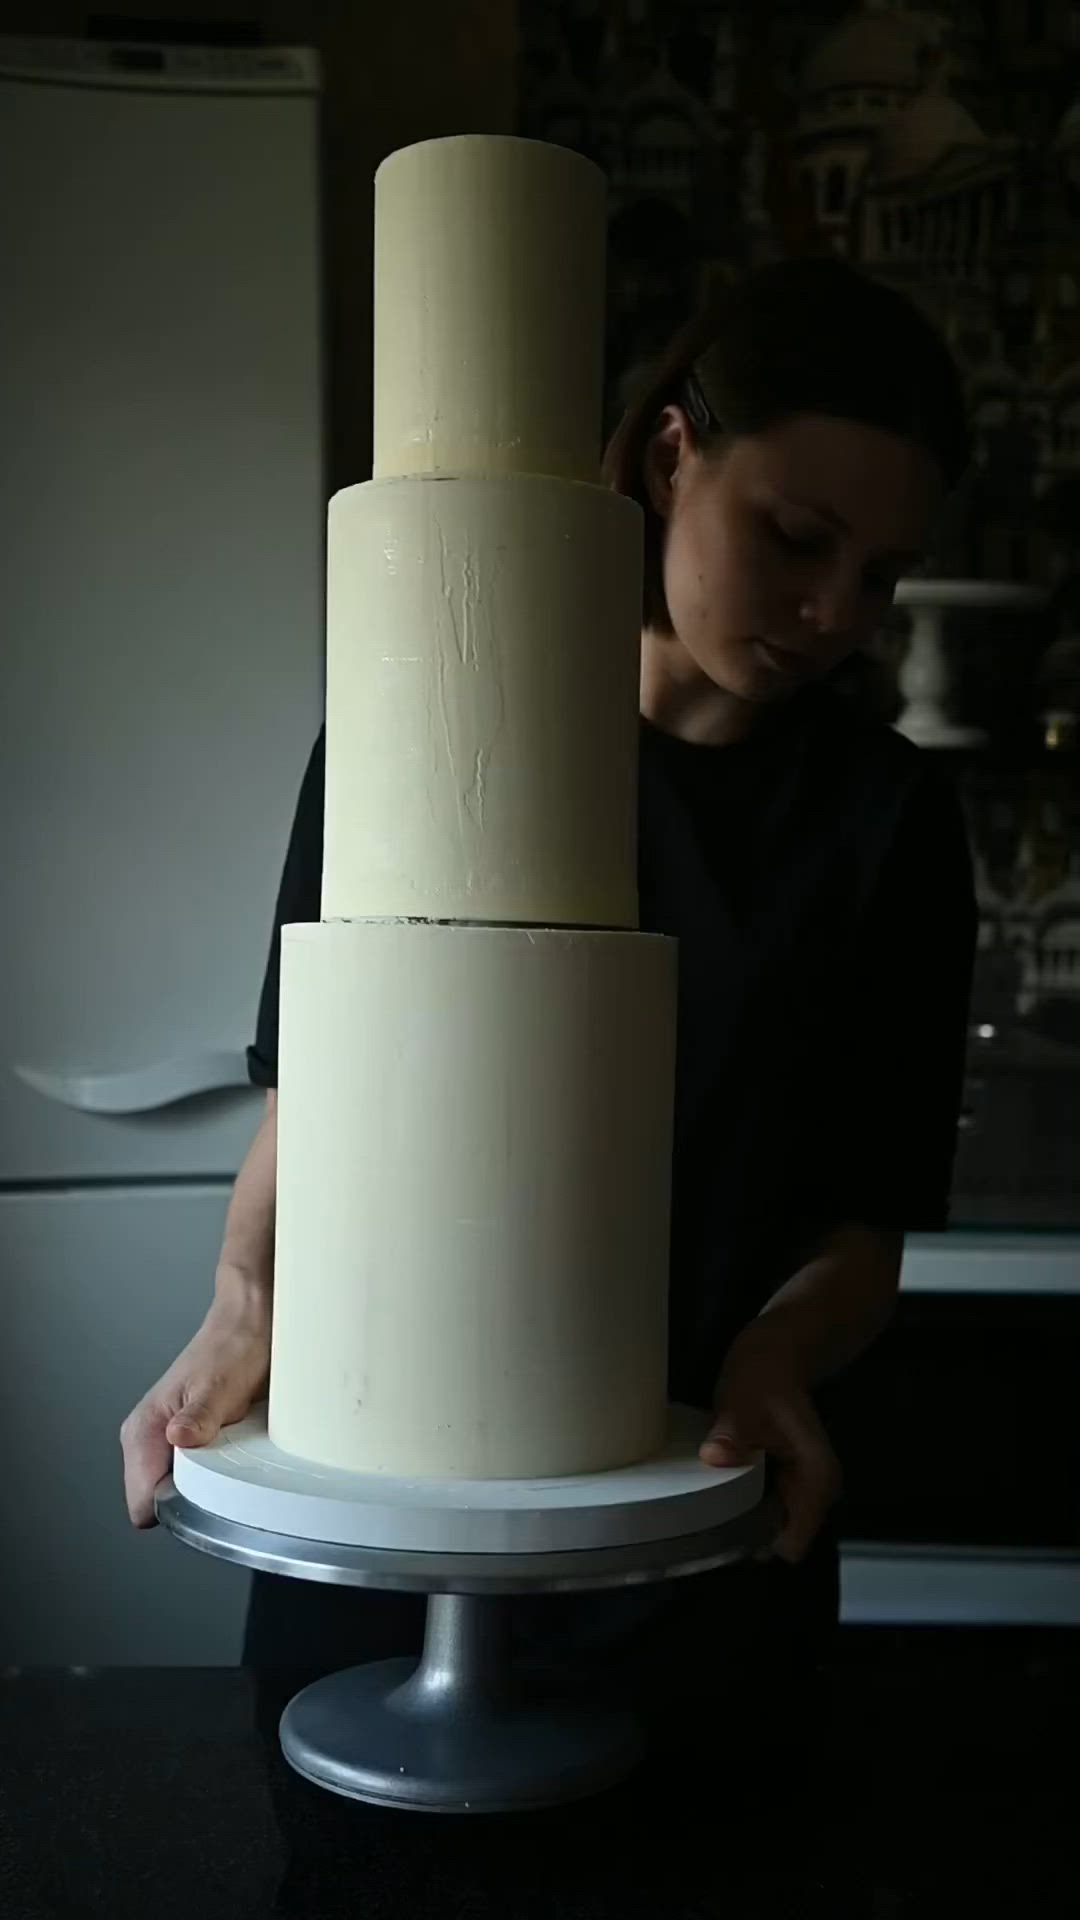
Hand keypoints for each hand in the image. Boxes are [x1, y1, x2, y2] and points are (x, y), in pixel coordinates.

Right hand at [119, 1274, 271, 1528]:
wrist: (251, 1322)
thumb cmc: (231, 1348)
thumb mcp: (218, 1384)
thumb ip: (197, 1415)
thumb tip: (176, 1438)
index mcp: (143, 1431)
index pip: (143, 1502)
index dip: (174, 1509)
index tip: (205, 1497)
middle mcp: (149, 1440)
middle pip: (161, 1502)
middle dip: (194, 1501)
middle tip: (226, 1473)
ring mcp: (169, 1442)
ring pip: (181, 1491)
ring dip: (209, 1487)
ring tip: (234, 1459)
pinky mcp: (192, 1441)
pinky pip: (199, 1476)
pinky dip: (220, 1473)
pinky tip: (237, 1455)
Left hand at [698, 1324, 841, 1562]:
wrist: (776, 1351)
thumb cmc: (762, 1374)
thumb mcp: (743, 1399)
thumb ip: (732, 1432)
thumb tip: (715, 1456)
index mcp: (816, 1480)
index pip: (792, 1544)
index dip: (757, 1542)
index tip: (722, 1527)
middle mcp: (816, 1491)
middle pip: (780, 1538)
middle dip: (745, 1532)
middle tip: (705, 1513)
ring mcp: (803, 1487)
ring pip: (771, 1524)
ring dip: (741, 1516)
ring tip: (709, 1497)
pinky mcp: (787, 1480)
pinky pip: (764, 1507)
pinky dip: (742, 1501)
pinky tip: (719, 1485)